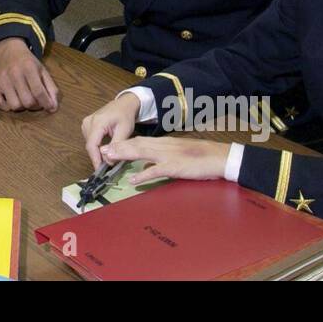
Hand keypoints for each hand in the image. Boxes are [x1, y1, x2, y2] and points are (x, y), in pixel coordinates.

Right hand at [0, 38, 58, 111]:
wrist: (8, 50)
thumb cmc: (27, 63)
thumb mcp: (42, 70)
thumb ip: (51, 88)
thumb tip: (53, 108)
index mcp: (29, 68)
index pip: (39, 92)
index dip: (46, 103)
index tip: (50, 108)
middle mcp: (14, 73)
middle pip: (27, 101)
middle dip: (35, 106)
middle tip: (36, 102)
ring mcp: (1, 80)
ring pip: (14, 106)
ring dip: (21, 106)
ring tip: (23, 99)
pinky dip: (6, 106)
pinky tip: (11, 99)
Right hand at [81, 93, 140, 167]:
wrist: (124, 104)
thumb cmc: (125, 116)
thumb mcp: (124, 131)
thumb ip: (116, 145)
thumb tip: (108, 161)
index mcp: (97, 122)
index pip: (92, 144)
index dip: (95, 159)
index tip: (100, 171)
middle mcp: (88, 122)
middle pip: (90, 145)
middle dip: (98, 157)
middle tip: (108, 167)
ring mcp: (86, 123)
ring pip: (89, 144)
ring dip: (97, 153)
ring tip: (107, 159)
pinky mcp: (86, 125)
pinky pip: (90, 140)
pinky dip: (96, 147)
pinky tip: (104, 150)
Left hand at [99, 134, 229, 185]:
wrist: (219, 157)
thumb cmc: (200, 157)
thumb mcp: (178, 155)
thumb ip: (161, 158)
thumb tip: (146, 166)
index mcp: (164, 143)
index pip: (139, 141)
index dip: (123, 144)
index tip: (110, 146)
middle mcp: (163, 146)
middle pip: (136, 144)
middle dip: (118, 147)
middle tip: (103, 151)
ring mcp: (168, 156)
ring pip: (142, 153)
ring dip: (125, 155)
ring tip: (111, 158)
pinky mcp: (175, 167)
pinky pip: (156, 171)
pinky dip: (143, 175)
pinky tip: (133, 180)